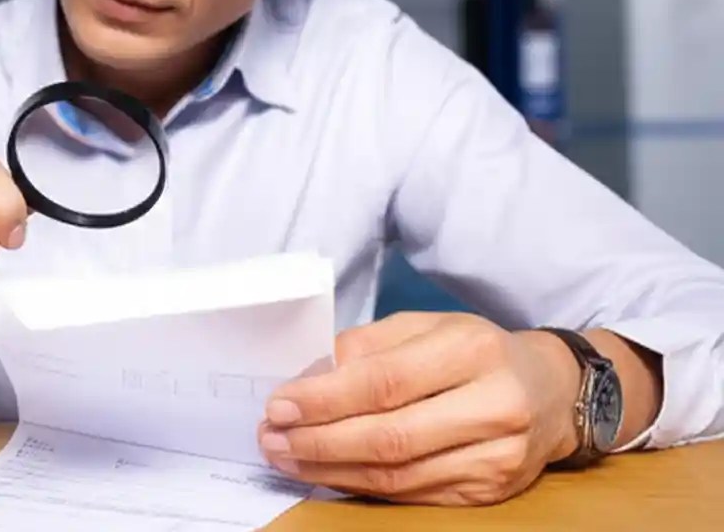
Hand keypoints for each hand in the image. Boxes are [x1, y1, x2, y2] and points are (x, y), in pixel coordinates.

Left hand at [257, 312, 581, 505]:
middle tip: (270, 438)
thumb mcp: (425, 326)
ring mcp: (497, 457)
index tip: (279, 405)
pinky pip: (411, 495)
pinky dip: (361, 485)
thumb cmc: (474, 351)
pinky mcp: (490, 492)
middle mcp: (494, 405)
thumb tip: (307, 379)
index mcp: (472, 350)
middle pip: (388, 436)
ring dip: (330, 469)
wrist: (552, 391)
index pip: (384, 382)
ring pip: (396, 475)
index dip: (324, 399)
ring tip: (286, 457)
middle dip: (318, 441)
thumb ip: (365, 345)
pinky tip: (327, 473)